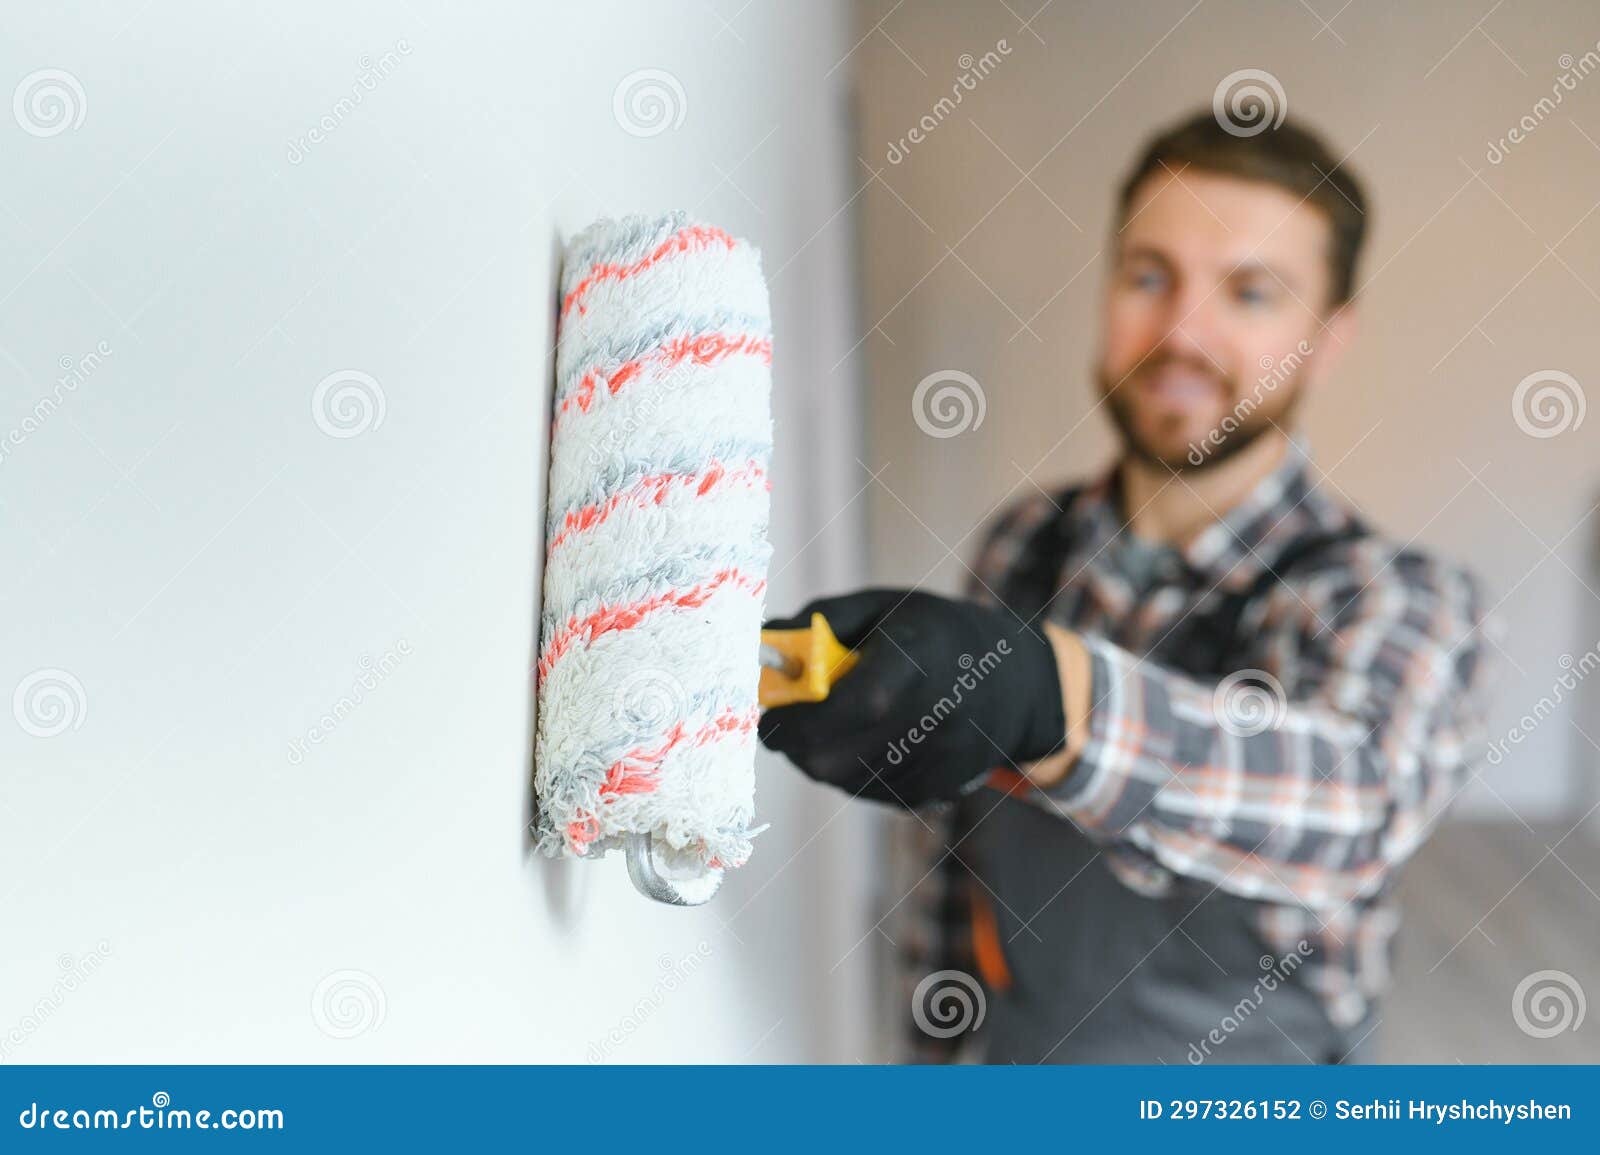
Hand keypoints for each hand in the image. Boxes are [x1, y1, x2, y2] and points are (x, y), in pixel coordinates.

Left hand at [756, 588, 1065, 806]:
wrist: (1014, 682)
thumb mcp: (883, 607)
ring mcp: (941, 759)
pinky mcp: (938, 790)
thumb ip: (821, 621)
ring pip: (846, 780)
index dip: (802, 719)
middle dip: (797, 747)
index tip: (767, 720)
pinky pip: (869, 792)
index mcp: (921, 659)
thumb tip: (761, 642)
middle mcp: (937, 714)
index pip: (858, 702)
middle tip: (785, 726)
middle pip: (840, 758)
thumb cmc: (933, 634)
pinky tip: (866, 741)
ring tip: (833, 724)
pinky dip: (850, 772)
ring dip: (821, 758)